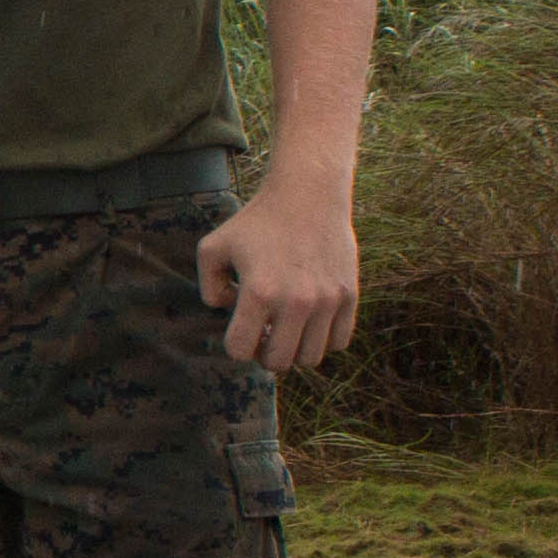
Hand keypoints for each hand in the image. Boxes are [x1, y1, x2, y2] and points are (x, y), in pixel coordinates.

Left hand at [199, 180, 359, 370]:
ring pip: (311, 358)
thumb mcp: (213, 247)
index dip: (236, 345)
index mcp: (258, 292)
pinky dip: (324, 340)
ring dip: (295, 349)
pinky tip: (312, 320)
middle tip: (264, 334)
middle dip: (265, 354)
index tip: (240, 329)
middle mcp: (295, 301)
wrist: (308, 194)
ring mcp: (326, 301)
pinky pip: (339, 342)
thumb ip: (208, 287)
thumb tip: (228, 312)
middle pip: (279, 362)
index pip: (240, 351)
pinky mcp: (349, 296)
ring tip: (287, 328)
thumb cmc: (256, 221)